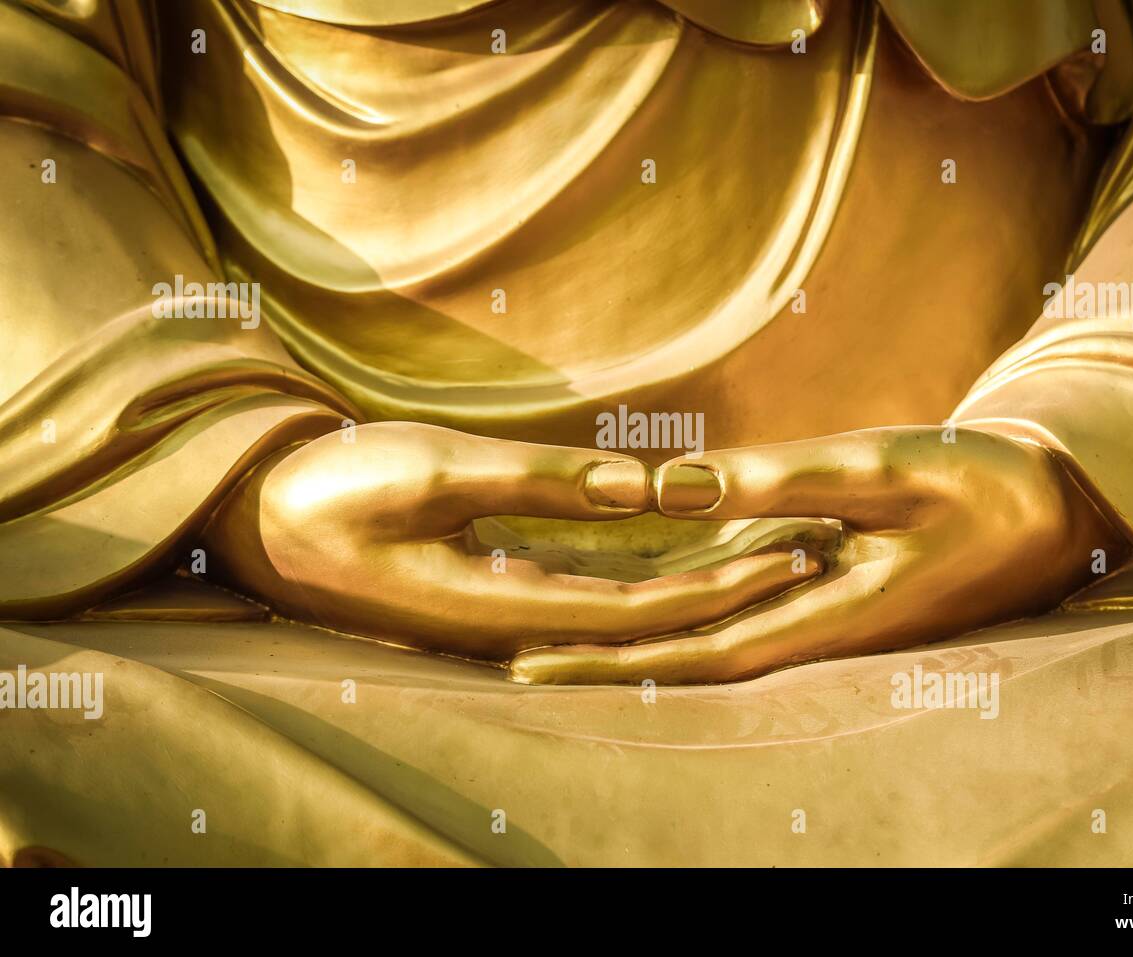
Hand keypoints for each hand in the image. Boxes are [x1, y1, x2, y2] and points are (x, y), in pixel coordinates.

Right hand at [200, 422, 823, 658]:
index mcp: (498, 610)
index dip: (719, 586)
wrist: (262, 518)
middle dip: (730, 585)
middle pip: (648, 619)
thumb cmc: (332, 487)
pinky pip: (594, 582)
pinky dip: (653, 563)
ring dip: (699, 575)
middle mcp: (513, 625)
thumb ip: (542, 483)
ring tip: (776, 539)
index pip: (639, 614)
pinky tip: (694, 537)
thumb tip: (648, 491)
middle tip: (814, 546)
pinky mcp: (500, 586)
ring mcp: (508, 609)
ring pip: (627, 602)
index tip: (789, 550)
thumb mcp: (434, 469)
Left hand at [508, 426, 1128, 683]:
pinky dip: (681, 593)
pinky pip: (740, 594)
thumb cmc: (984, 483)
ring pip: (711, 627)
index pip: (695, 655)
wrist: (1056, 505)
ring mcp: (819, 605)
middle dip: (601, 661)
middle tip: (511, 660)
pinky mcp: (827, 578)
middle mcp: (814, 625)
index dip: (610, 664)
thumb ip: (779, 482)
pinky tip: (635, 581)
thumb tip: (673, 486)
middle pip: (688, 654)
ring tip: (552, 625)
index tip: (530, 666)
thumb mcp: (882, 468)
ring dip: (634, 631)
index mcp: (826, 615)